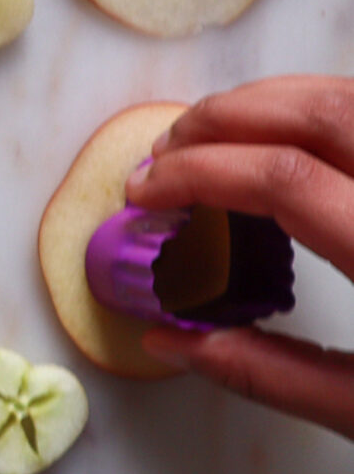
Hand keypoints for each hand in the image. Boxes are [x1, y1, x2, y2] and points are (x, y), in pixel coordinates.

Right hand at [126, 75, 353, 440]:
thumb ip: (268, 372)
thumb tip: (171, 340)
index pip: (283, 179)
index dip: (198, 174)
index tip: (148, 192)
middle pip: (319, 112)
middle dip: (225, 117)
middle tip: (168, 148)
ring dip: (272, 101)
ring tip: (218, 135)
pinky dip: (324, 109)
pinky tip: (292, 137)